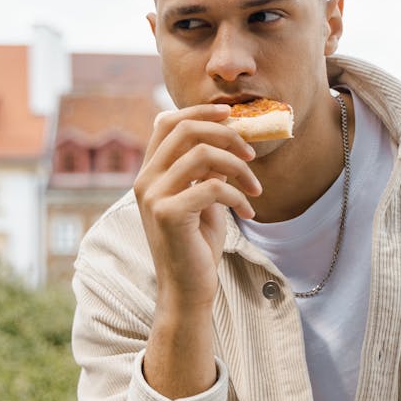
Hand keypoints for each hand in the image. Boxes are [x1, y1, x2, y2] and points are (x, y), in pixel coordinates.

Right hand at [134, 104, 262, 309]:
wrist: (188, 289)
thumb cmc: (197, 244)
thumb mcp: (203, 198)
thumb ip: (207, 169)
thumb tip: (229, 137)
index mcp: (150, 173)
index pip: (167, 122)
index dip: (200, 111)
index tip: (231, 113)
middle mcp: (145, 180)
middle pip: (185, 130)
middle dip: (226, 134)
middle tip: (251, 153)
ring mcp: (153, 196)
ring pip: (202, 154)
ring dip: (239, 168)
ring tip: (255, 189)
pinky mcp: (168, 214)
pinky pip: (212, 186)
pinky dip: (237, 195)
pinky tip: (248, 212)